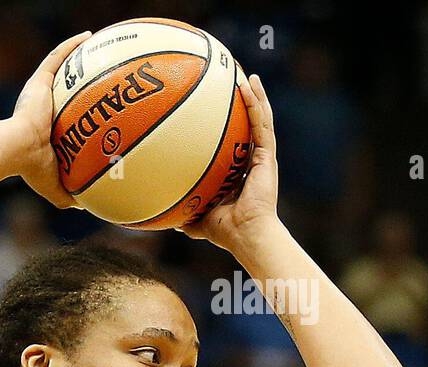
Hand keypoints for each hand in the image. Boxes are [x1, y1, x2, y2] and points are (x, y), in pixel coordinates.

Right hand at [9, 31, 90, 207]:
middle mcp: (42, 109)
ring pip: (61, 69)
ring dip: (77, 57)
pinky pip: (57, 57)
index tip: (95, 111)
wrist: (17, 149)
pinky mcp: (39, 82)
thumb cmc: (33, 168)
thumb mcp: (54, 185)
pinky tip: (88, 36)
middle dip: (81, 82)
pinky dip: (72, 46)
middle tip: (103, 78)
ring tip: (99, 49)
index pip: (65, 118)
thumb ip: (69, 195)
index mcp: (45, 131)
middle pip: (65, 90)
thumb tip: (86, 207)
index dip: (78, 113)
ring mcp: (40, 93)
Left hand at [179, 73, 280, 253]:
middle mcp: (252, 159)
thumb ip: (181, 213)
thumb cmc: (223, 231)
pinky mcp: (268, 156)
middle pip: (246, 122)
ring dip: (252, 93)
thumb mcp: (195, 218)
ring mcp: (262, 156)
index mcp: (238, 170)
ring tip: (242, 71)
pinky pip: (261, 123)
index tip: (214, 106)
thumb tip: (160, 214)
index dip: (226, 123)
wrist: (245, 235)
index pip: (232, 140)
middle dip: (240, 100)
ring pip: (258, 117)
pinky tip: (248, 84)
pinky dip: (256, 103)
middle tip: (229, 78)